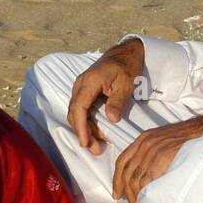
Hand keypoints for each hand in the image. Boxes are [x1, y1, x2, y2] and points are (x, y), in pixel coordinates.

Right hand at [67, 39, 144, 155]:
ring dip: (84, 129)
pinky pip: (81, 109)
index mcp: (89, 82)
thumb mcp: (126, 84)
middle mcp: (80, 85)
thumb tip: (111, 119)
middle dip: (82, 133)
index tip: (86, 142)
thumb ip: (117, 101)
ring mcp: (81, 87)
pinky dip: (87, 122)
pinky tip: (96, 132)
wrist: (125, 53)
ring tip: (97, 145)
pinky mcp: (85, 91)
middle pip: (74, 113)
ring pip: (77, 112)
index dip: (81, 127)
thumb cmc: (127, 67)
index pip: (79, 108)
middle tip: (95, 149)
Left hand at [112, 111, 202, 202]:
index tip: (117, 193)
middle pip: (127, 172)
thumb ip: (153, 156)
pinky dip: (147, 192)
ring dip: (137, 195)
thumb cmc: (192, 139)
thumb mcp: (166, 142)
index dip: (117, 180)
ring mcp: (154, 149)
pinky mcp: (163, 155)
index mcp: (144, 139)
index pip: (122, 161)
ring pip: (136, 178)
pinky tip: (151, 201)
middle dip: (127, 191)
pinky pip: (148, 178)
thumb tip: (145, 180)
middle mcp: (145, 143)